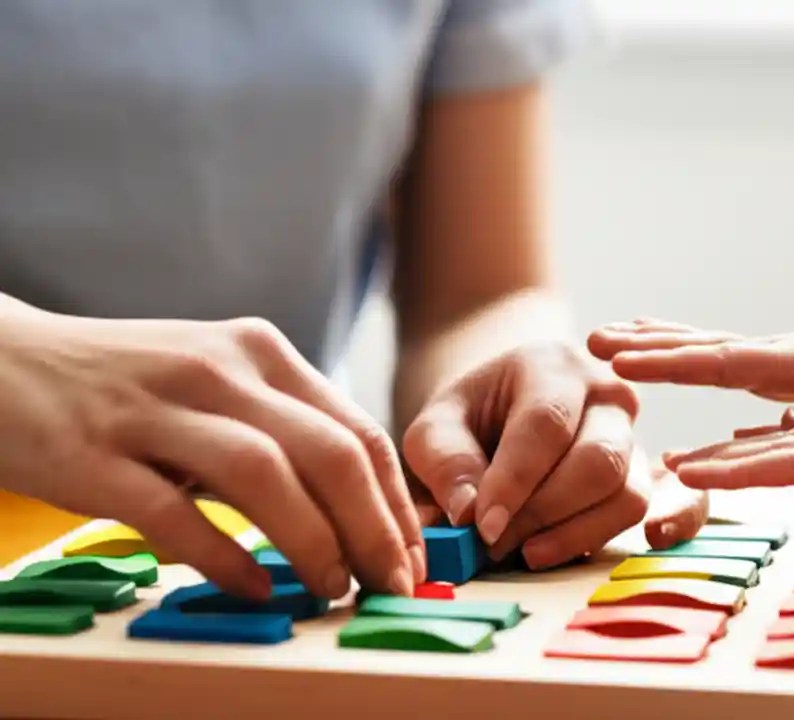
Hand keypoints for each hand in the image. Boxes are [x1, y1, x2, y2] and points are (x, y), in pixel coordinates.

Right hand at [0, 308, 422, 599]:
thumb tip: (361, 504)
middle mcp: (219, 371)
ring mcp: (156, 410)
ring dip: (313, 543)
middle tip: (391, 583)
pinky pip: (176, 513)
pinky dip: (224, 556)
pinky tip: (255, 589)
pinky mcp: (96, 454)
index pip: (358, 430)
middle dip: (375, 527)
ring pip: (264, 477)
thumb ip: (283, 423)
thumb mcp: (218, 380)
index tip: (413, 556)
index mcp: (260, 352)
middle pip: (328, 453)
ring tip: (334, 590)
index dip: (395, 502)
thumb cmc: (129, 385)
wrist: (3, 360)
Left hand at [402, 342, 707, 568]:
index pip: (546, 424)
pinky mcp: (652, 473)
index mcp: (554, 366)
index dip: (515, 482)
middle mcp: (608, 393)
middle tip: (495, 544)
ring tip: (528, 552)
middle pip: (597, 460)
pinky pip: (681, 502)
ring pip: (628, 492)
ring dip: (578, 533)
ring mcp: (635, 434)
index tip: (482, 528)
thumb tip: (467, 515)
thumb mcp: (437, 429)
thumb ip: (445, 464)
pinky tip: (652, 539)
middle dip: (543, 512)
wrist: (506, 411)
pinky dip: (675, 523)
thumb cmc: (472, 419)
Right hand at [588, 307, 793, 426]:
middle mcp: (779, 351)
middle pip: (701, 345)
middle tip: (595, 338)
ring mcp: (781, 354)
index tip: (622, 358)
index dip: (670, 363)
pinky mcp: (789, 364)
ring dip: (661, 339)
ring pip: (708, 344)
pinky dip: (692, 351)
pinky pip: (727, 357)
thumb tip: (780, 427)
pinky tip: (680, 356)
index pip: (720, 361)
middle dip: (647, 344)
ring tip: (617, 333)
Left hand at [665, 411, 793, 517]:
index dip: (750, 458)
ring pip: (766, 453)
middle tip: (672, 462)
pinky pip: (785, 466)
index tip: (711, 465)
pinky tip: (704, 473)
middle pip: (770, 448)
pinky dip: (738, 470)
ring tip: (673, 467)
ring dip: (715, 461)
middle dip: (719, 457)